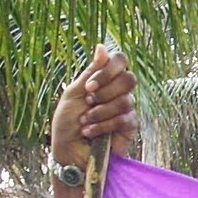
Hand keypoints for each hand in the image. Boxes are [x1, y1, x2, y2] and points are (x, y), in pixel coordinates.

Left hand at [50, 45, 136, 175]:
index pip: (120, 61)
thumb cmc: (67, 123)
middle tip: (88, 102)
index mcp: (104, 79)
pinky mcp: (130, 127)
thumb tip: (102, 46)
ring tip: (85, 122)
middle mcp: (118, 91)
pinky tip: (91, 132)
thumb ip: (90, 72)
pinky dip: (104, 125)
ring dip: (100, 112)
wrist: (68, 152)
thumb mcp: (73, 94)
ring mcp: (126, 109)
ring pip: (126, 101)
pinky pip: (125, 119)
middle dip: (105, 92)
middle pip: (129, 79)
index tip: (89, 86)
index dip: (108, 70)